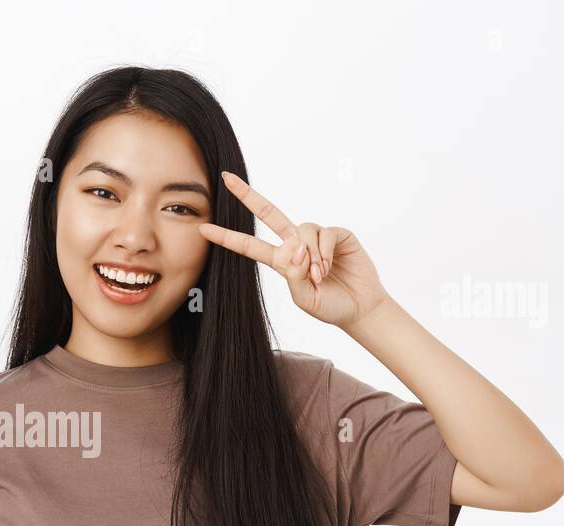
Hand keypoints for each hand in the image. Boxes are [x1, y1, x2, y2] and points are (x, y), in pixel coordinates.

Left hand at [199, 170, 389, 330]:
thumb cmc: (330, 306)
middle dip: (247, 196)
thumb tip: (296, 250)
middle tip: (227, 178)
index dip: (227, 237)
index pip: (249, 246)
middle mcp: (295, 244)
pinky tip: (330, 267)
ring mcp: (316, 237)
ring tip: (320, 276)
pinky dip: (325, 252)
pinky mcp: (337, 234)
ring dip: (311, 256)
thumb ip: (294, 277)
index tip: (203, 228)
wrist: (360, 308)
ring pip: (302, 230)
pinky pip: (324, 234)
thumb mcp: (305, 300)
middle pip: (268, 214)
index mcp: (281, 262)